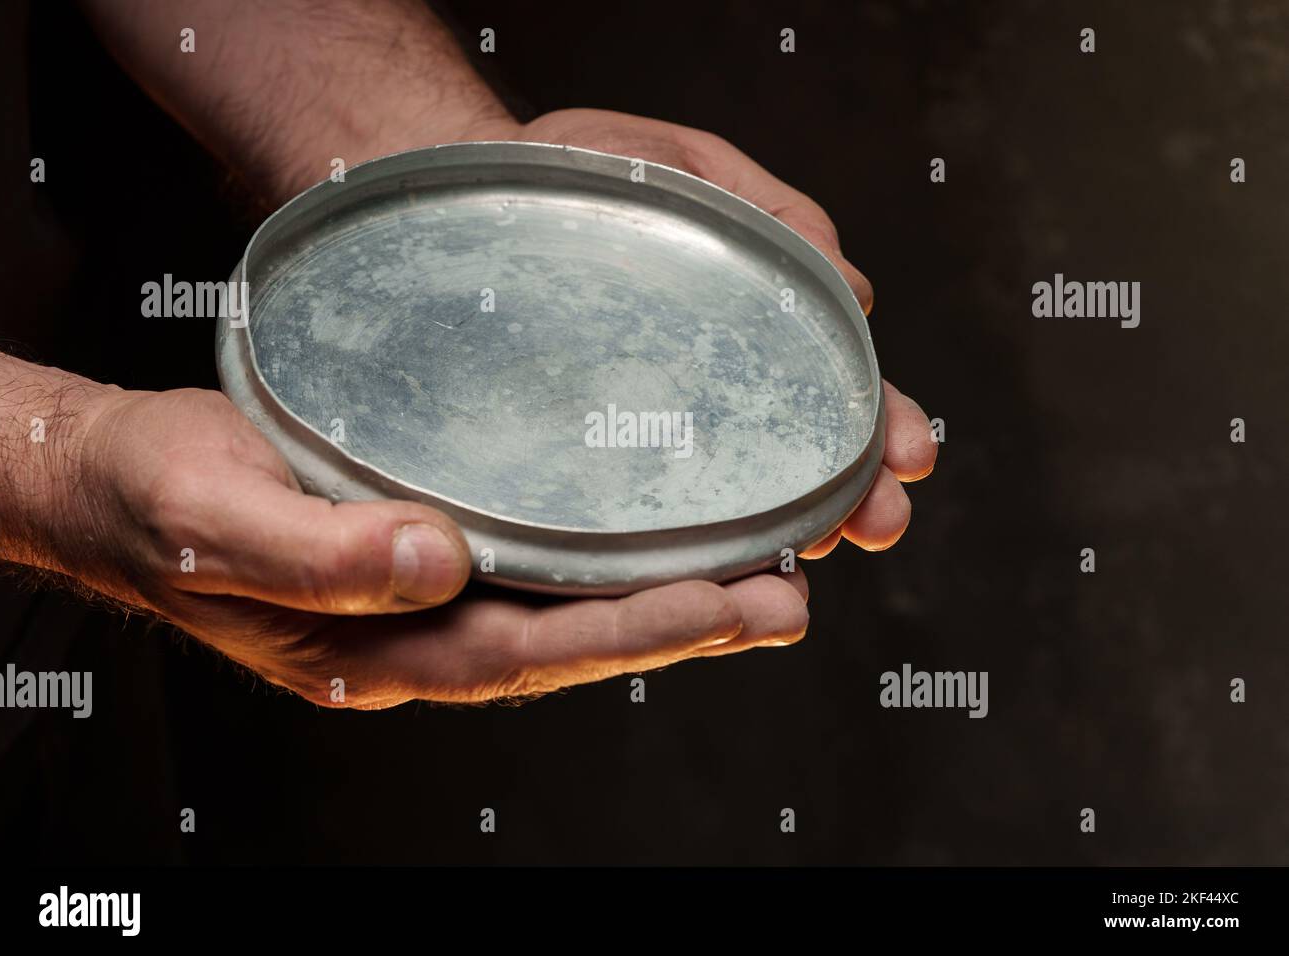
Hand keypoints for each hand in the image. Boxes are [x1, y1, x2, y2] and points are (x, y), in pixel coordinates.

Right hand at [76, 388, 808, 706]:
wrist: (119, 480)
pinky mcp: (429, 553)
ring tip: (764, 575)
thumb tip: (435, 560)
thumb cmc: (159, 500)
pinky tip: (663, 534)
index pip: (524, 650)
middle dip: (682, 623)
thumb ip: (320, 556)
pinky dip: (609, 558)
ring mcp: (425, 601)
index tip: (726, 602)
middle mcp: (415, 634)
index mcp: (372, 649)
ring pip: (566, 609)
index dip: (630, 629)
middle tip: (786, 598)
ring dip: (665, 594)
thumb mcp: (219, 520)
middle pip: (569, 639)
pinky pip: (537, 567)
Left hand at [503, 109, 937, 556]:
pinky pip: (641, 515)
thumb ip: (777, 216)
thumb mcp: (694, 170)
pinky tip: (715, 569)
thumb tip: (858, 294)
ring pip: (735, 503)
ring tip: (819, 552)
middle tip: (880, 524)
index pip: (834, 391)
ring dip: (789, 534)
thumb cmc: (586, 174)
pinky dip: (688, 548)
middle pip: (799, 464)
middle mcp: (710, 398)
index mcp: (751, 334)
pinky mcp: (586, 464)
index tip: (911, 456)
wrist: (467, 193)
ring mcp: (651, 437)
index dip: (881, 425)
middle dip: (852, 500)